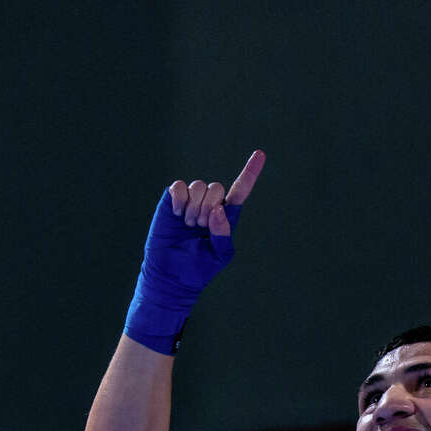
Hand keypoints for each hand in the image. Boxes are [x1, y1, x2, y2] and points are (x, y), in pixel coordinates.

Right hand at [123, 150, 265, 355]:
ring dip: (193, 208)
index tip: (260, 155)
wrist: (170, 275)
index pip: (240, 191)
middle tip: (200, 227)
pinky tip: (177, 216)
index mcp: (225, 217)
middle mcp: (209, 205)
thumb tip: (217, 209)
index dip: (250, 173)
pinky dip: (179, 201)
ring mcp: (190, 201)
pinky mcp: (172, 200)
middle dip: (208, 209)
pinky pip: (179, 187)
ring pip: (198, 186)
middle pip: (216, 188)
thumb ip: (223, 234)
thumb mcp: (218, 256)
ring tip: (188, 225)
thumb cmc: (197, 269)